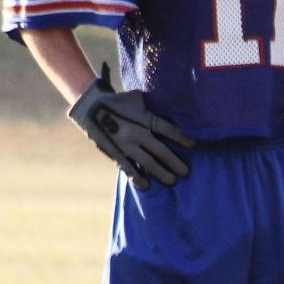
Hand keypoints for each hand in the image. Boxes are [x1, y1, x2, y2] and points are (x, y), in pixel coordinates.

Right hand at [68, 63, 194, 189]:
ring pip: (146, 162)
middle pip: (160, 150)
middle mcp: (136, 132)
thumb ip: (153, 105)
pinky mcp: (114, 152)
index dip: (182, 138)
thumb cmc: (117, 101)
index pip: (168, 129)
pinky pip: (127, 167)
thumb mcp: (137, 98)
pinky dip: (137, 177)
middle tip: (185, 173)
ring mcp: (125, 144)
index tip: (193, 145)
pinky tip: (146, 185)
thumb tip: (173, 105)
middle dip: (174, 162)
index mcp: (144, 118)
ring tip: (171, 181)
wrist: (89, 106)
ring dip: (160, 173)